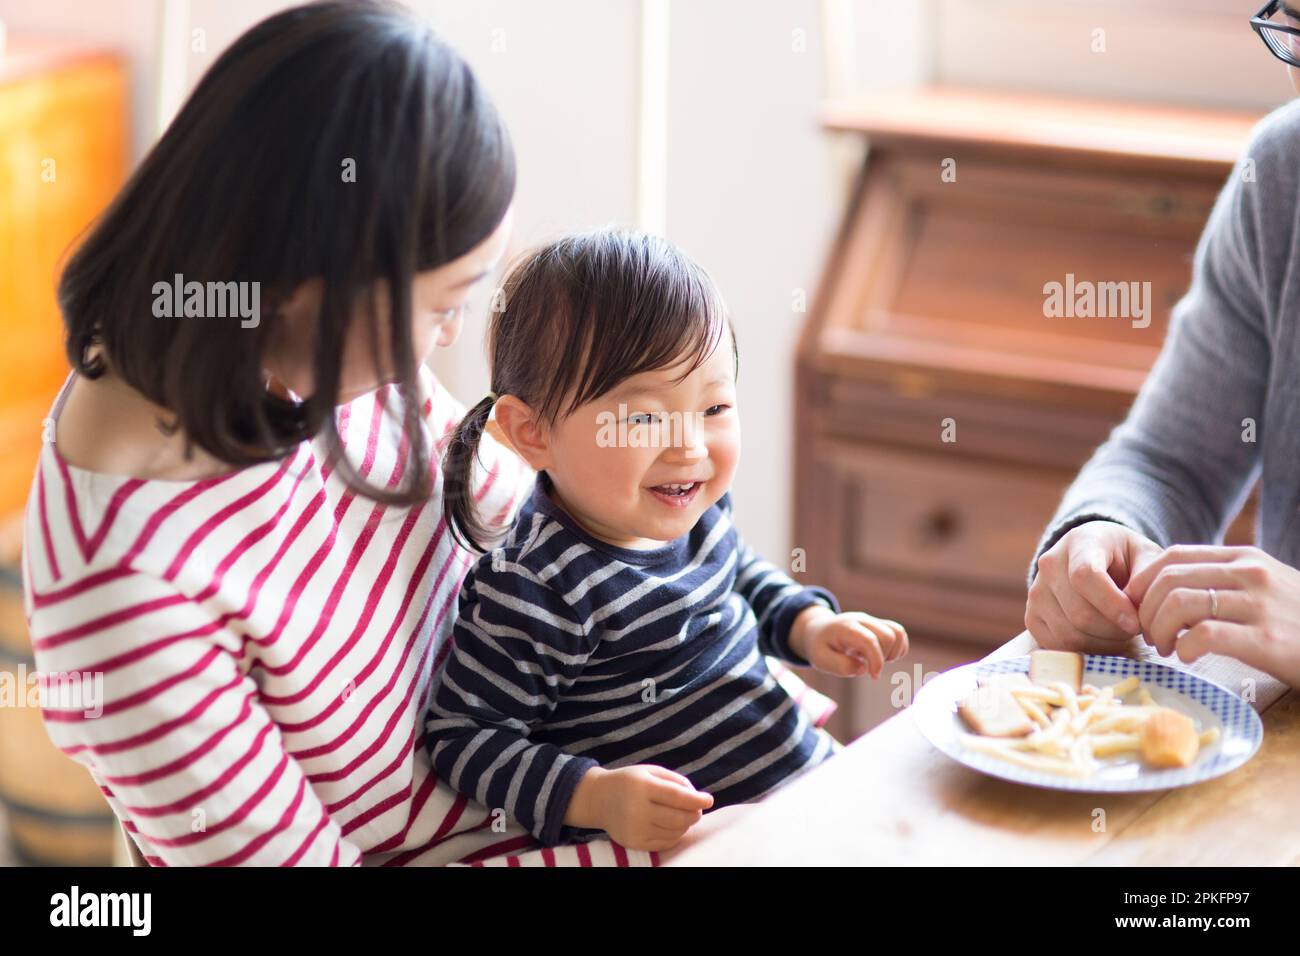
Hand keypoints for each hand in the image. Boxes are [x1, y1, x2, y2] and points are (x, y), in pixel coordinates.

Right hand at [566, 765, 712, 851]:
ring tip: (684, 815)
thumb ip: (674, 780)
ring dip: (686, 824)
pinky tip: (673, 825)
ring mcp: (636, 829)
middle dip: (695, 814)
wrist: (598, 799)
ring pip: (674, 832)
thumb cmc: (629, 782)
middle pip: (678, 817)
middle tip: (698, 809)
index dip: (696, 799)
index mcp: (642, 787)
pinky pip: (665, 843)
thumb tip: (697, 796)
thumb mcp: (649, 771)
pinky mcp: (635, 843)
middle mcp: (637, 810)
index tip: (709, 799)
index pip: (677, 796)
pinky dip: (675, 835)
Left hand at [792, 605, 908, 677]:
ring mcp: (872, 621)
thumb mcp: (820, 660)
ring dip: (894, 652)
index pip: (869, 640)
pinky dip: (898, 648)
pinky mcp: (879, 625)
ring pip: (897, 633)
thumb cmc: (820, 647)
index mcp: (845, 628)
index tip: (873, 676)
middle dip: (884, 657)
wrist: (819, 631)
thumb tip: (863, 668)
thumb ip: (840, 666)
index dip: (876, 660)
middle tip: (869, 668)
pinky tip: (884, 657)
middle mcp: (862, 620)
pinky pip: (899, 633)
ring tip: (877, 661)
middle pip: (888, 636)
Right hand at [1027, 520, 1161, 650]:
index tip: (1135, 623)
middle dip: (1113, 631)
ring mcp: (1036, 591)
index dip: (1111, 605)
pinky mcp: (1031, 615)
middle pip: (1078, 612)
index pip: (1084, 576)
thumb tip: (1138, 611)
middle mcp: (1049, 564)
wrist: (1095, 556)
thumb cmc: (1125, 557)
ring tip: (1120, 634)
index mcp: (1080, 541)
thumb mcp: (1146, 556)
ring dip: (1101, 644)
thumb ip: (1147, 579)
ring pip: (1068, 633)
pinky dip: (1083, 651)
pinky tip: (1101, 640)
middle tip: (1135, 630)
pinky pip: (1056, 645)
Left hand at [1124, 545, 1299, 687]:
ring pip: (1179, 603)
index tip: (1136, 607)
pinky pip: (1204, 634)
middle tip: (1149, 635)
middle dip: (1145, 609)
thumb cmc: (1298, 622)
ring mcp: (1259, 605)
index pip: (1172, 556)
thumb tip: (1167, 590)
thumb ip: (1222, 582)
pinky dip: (1184, 647)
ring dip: (1159, 629)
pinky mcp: (1267, 640)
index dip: (1142, 582)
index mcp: (1243, 559)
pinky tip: (1188, 657)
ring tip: (1167, 648)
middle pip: (1168, 579)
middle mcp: (1249, 574)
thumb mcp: (1263, 587)